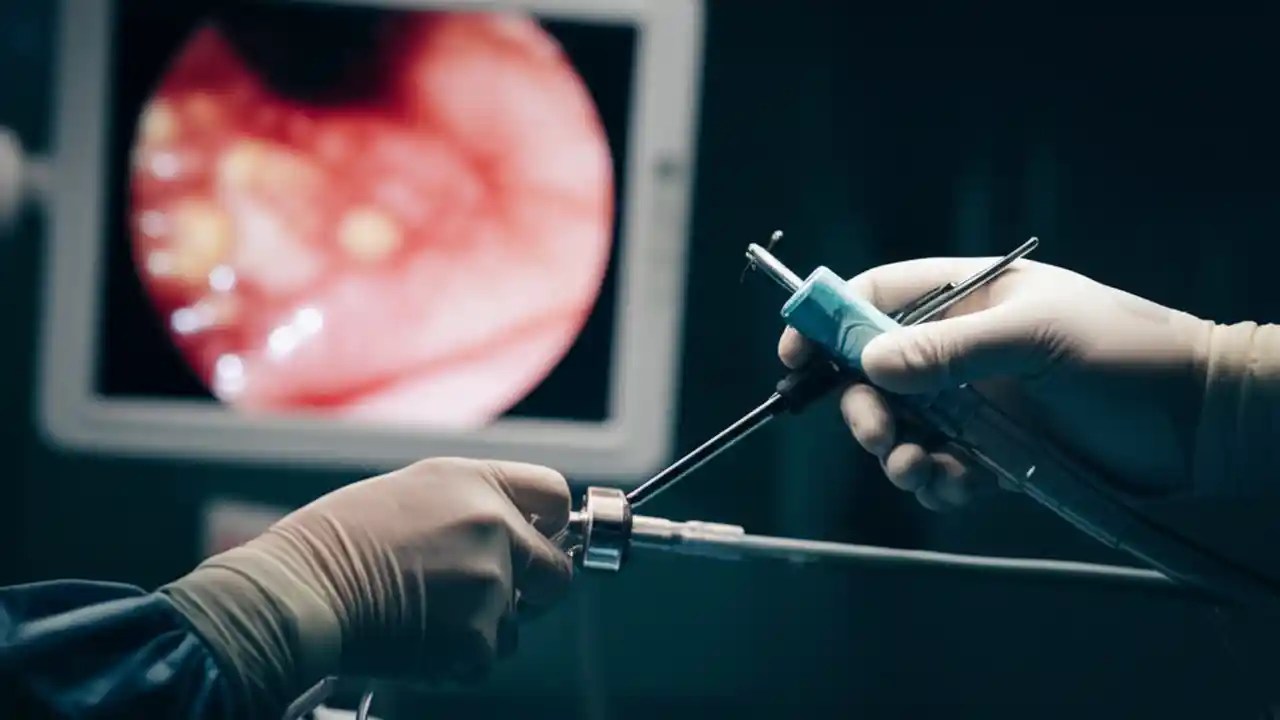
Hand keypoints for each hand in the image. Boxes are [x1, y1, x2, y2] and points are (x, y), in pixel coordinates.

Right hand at [162, 457, 572, 713]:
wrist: (299, 591)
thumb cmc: (338, 541)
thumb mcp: (415, 490)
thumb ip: (475, 503)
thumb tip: (518, 530)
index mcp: (477, 484)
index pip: (556, 497)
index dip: (550, 524)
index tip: (539, 539)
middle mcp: (493, 528)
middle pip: (556, 570)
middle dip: (532, 588)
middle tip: (486, 594)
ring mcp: (489, 586)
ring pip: (517, 622)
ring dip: (485, 625)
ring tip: (427, 612)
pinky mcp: (475, 640)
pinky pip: (488, 656)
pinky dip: (459, 657)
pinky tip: (418, 637)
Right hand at [779, 258, 1214, 510]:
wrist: (1199, 423)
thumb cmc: (1125, 356)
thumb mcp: (1036, 338)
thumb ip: (949, 349)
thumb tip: (869, 363)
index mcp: (969, 297)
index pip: (879, 297)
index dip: (830, 321)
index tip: (793, 355)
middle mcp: (962, 349)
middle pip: (876, 372)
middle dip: (863, 406)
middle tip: (876, 435)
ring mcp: (976, 403)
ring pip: (902, 427)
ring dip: (896, 452)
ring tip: (918, 470)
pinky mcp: (994, 454)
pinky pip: (939, 469)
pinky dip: (933, 484)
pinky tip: (955, 488)